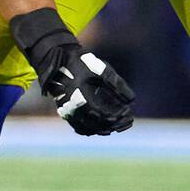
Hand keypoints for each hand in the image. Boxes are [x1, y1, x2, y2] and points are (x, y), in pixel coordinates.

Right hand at [10, 7, 133, 135]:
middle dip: (115, 124)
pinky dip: (92, 130)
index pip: (103, 115)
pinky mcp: (64, 113)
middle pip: (97, 125)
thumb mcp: (101, 69)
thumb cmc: (80, 62)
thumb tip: (132, 100)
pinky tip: (102, 127)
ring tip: (119, 125)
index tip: (128, 111)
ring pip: (88, 130)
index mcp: (81, 97)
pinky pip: (79, 128)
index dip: (117, 116)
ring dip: (105, 129)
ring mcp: (67, 112)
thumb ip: (117, 84)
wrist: (57, 60)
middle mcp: (72, 108)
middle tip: (128, 120)